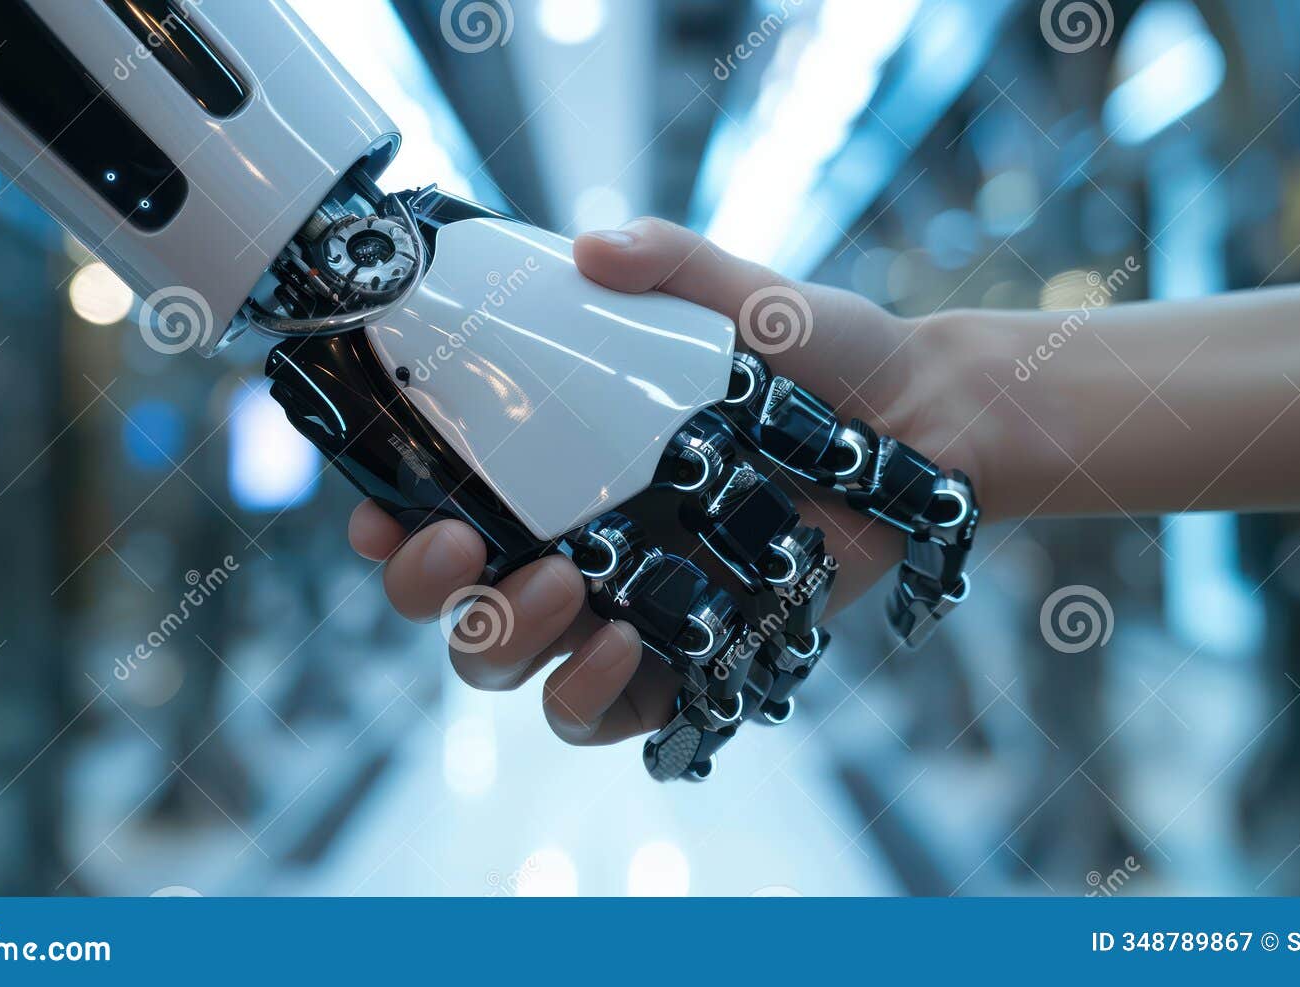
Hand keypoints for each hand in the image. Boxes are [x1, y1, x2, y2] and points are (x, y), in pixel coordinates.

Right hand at [347, 218, 992, 747]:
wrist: (922, 425)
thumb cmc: (823, 359)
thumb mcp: (744, 299)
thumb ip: (671, 265)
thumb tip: (590, 248)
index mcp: (554, 459)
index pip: (432, 500)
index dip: (383, 518)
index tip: (378, 507)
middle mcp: (569, 538)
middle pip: (447, 599)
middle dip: (423, 587)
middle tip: (460, 547)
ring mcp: (620, 606)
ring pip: (505, 664)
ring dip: (501, 640)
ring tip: (566, 585)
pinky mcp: (683, 661)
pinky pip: (602, 717)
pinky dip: (587, 699)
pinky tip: (623, 644)